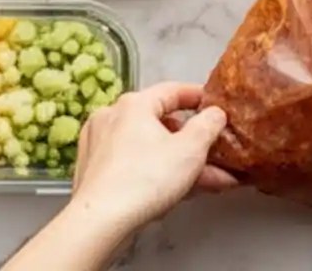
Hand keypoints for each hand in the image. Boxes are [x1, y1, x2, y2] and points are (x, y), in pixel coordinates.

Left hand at [71, 82, 236, 231]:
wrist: (100, 221)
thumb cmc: (143, 181)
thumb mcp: (191, 150)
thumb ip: (208, 126)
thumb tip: (214, 114)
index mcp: (133, 105)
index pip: (172, 91)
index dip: (198, 97)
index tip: (213, 105)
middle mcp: (112, 118)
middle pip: (161, 124)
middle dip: (194, 144)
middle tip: (217, 154)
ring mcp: (100, 144)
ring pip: (150, 148)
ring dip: (181, 162)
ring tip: (209, 181)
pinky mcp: (95, 170)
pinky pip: (135, 164)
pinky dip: (157, 172)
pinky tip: (180, 189)